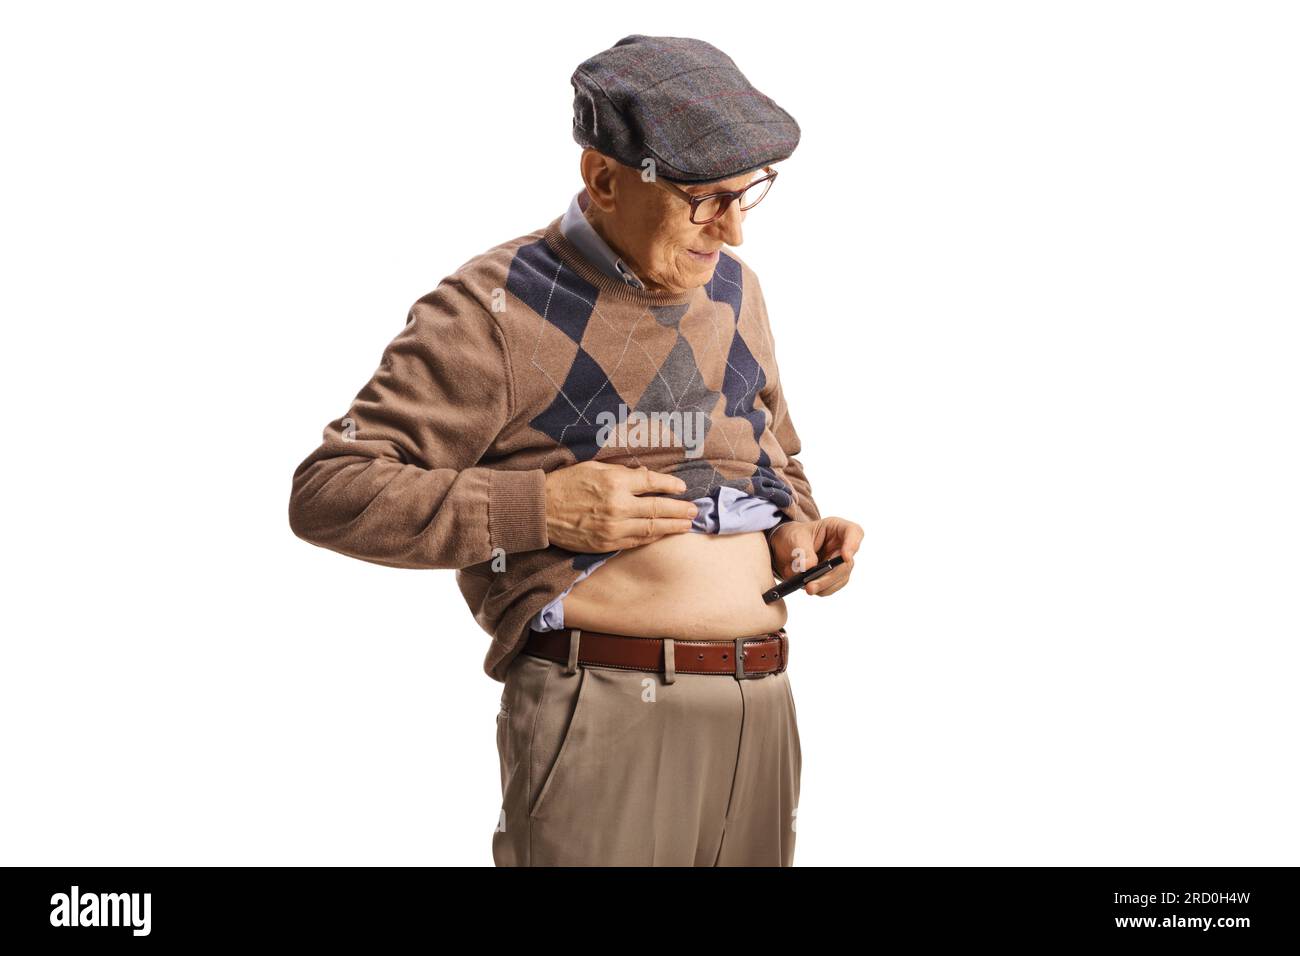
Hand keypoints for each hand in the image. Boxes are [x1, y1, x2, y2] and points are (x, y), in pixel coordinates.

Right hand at [544, 462, 698, 551]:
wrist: (540, 510)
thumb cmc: (566, 483)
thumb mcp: (593, 468)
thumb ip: (622, 472)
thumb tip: (646, 475)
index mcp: (615, 482)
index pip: (652, 483)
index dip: (671, 486)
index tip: (682, 488)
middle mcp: (618, 506)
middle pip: (658, 508)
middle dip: (680, 509)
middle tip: (694, 511)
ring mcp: (613, 527)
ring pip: (651, 528)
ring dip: (673, 526)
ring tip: (687, 525)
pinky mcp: (606, 543)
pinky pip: (637, 542)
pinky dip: (653, 538)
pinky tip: (664, 535)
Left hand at [769, 517, 862, 596]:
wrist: (786, 547)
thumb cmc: (794, 536)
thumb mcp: (795, 538)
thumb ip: (802, 551)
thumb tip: (808, 567)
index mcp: (837, 528)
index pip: (854, 532)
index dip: (853, 545)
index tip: (845, 557)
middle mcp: (842, 546)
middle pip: (847, 563)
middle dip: (830, 576)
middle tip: (811, 585)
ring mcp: (840, 563)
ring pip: (841, 578)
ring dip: (824, 585)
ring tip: (806, 587)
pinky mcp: (834, 577)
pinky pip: (832, 587)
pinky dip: (820, 589)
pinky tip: (807, 586)